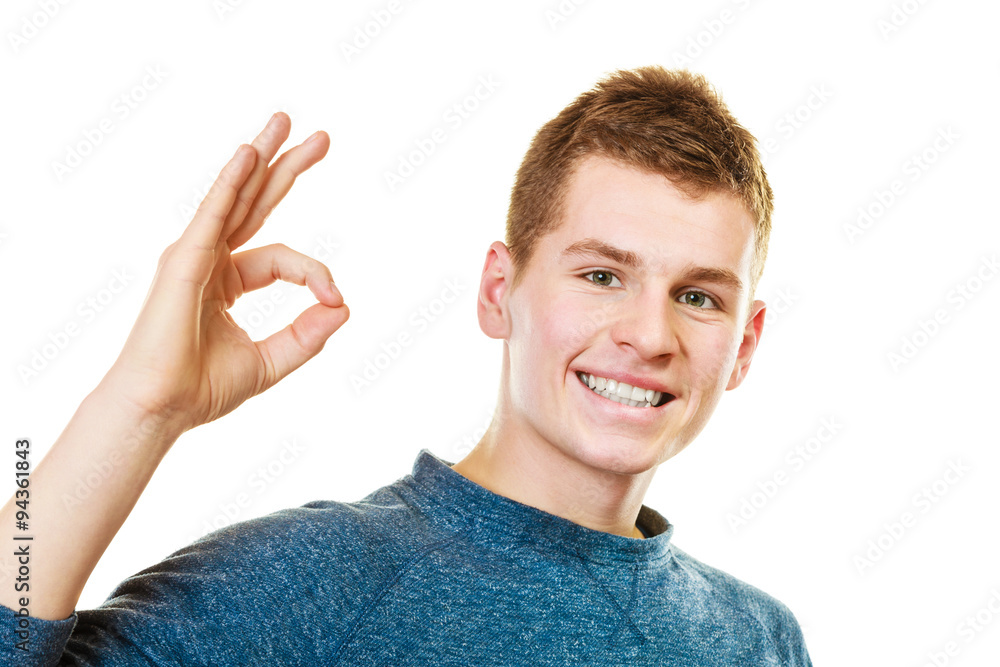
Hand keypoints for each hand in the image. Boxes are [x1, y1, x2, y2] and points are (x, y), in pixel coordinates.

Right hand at [102, 113, 348, 434]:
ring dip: (261, 157)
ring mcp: (193, 255)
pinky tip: (249, 154)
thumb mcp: (272, 360)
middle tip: (321, 137)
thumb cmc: (201, 390)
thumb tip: (345, 307)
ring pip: (235, 196)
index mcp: (227, 279)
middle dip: (287, 167)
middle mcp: (209, 259)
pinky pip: (213, 212)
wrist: (161, 409)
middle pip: (256, 202)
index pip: (285, 259)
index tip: (336, 299)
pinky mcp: (183, 260)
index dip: (317, 275)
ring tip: (286, 122)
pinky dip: (231, 182)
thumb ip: (308, 334)